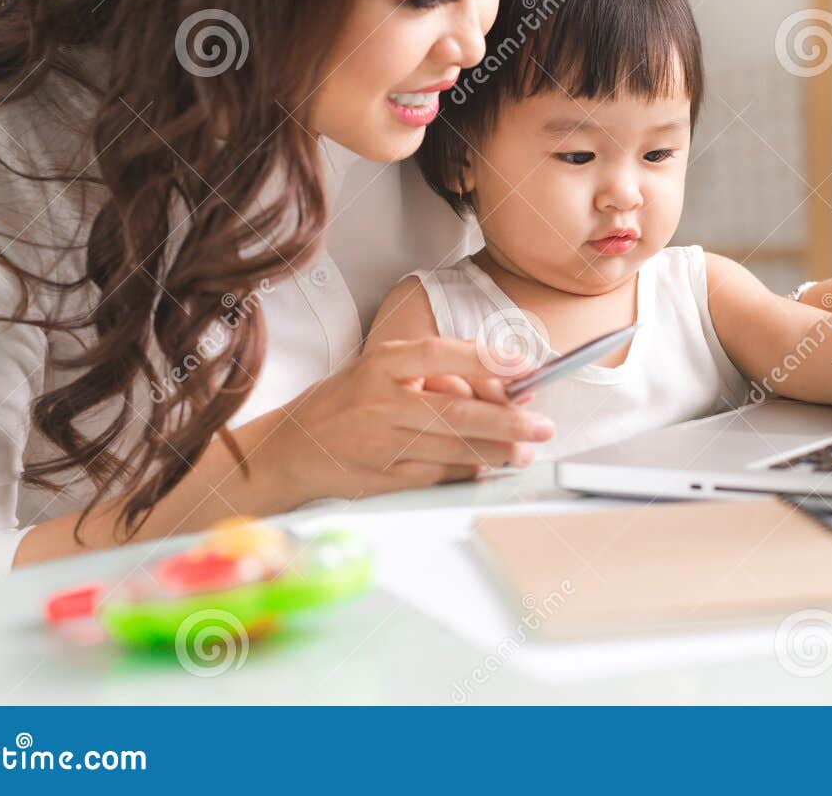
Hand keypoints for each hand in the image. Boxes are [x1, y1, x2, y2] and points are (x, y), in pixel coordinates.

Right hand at [258, 337, 556, 499]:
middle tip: (542, 427)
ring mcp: (381, 444)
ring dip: (496, 453)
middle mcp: (381, 402)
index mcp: (381, 364)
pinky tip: (486, 468)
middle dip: (507, 422)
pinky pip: (437, 475)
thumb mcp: (381, 371)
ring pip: (452, 449)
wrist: (289, 449)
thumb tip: (499, 386)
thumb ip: (434, 375)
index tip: (524, 365)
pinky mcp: (382, 478)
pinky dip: (467, 472)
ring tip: (524, 452)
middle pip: (455, 412)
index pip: (439, 354)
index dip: (486, 358)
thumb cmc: (344, 403)